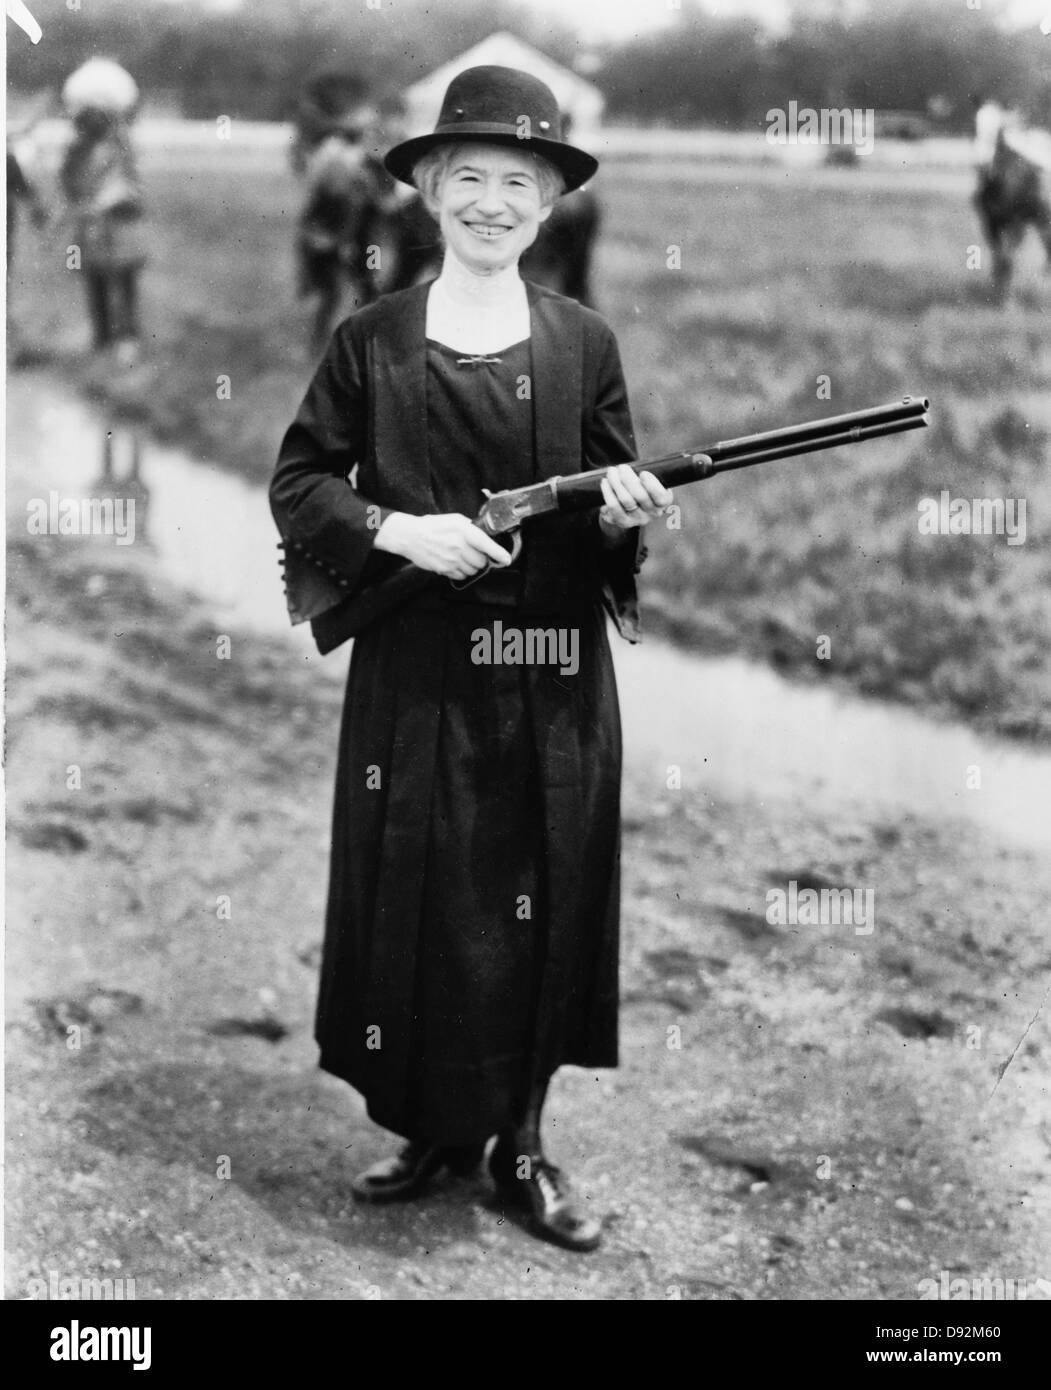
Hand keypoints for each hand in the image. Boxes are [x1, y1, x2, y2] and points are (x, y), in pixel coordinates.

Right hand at [374, 512, 510, 580]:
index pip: (486, 544)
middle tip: (473, 552)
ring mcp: (451, 560)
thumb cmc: (432, 526)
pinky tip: (454, 563)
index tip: (507, 559)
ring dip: (472, 566)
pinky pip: (461, 576)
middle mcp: (459, 546)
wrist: (410, 536)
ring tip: (462, 557)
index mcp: (463, 531)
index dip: (499, 554)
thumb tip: (484, 536)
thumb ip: (470, 527)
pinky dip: (461, 572)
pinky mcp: (444, 569)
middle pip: (481, 561)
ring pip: (473, 570)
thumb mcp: (453, 519)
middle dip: (481, 558)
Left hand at [598, 465, 673, 537]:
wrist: (633, 506)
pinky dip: (608, 493)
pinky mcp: (624, 522)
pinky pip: (614, 507)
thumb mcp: (653, 480)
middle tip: (621, 467)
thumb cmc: (644, 486)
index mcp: (664, 501)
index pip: (660, 495)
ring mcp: (638, 519)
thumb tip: (642, 469)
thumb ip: (650, 473)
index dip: (651, 484)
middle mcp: (653, 513)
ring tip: (611, 472)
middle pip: (640, 495)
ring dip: (616, 482)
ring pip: (626, 500)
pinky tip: (605, 483)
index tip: (643, 473)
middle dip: (628, 478)